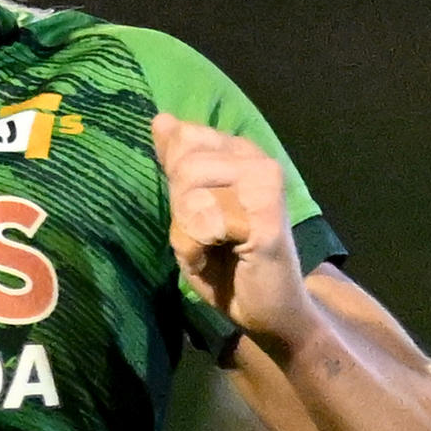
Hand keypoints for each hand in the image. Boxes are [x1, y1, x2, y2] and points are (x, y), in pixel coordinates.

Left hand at [154, 111, 326, 351]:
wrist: (270, 311)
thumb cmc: (228, 266)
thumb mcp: (191, 210)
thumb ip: (178, 165)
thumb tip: (160, 119)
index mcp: (242, 153)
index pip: (185, 138)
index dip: (176, 182)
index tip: (199, 213)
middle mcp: (258, 160)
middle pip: (184, 165)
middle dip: (179, 211)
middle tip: (204, 238)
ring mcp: (266, 185)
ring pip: (190, 193)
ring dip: (186, 233)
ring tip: (210, 249)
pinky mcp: (266, 217)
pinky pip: (203, 222)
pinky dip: (195, 249)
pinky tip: (215, 259)